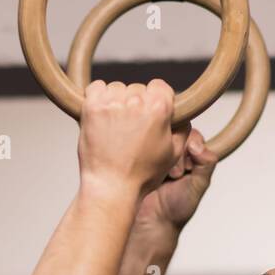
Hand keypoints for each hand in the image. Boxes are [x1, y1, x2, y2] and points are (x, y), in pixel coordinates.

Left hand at [77, 79, 178, 200]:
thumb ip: (182, 128)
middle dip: (135, 104)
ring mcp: (112, 103)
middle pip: (137, 89)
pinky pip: (95, 88)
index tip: (149, 114)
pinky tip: (100, 117)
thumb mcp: (173, 154)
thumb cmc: (141, 175)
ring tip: (114, 126)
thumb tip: (181, 114)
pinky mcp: (92, 107)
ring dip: (116, 102)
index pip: (159, 86)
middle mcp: (136, 101)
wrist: (110, 187)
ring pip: (116, 89)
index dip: (156, 100)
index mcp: (159, 108)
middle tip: (130, 127)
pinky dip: (97, 99)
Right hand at [134, 125, 218, 234]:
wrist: (152, 222)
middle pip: (175, 133)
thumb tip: (196, 144)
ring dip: (163, 156)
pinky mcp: (138, 158)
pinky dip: (147, 155)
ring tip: (165, 177)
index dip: (191, 148)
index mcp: (190, 155)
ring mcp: (154, 153)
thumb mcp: (199, 185)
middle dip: (177, 153)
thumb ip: (206, 164)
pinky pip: (142, 145)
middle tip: (175, 175)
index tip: (187, 170)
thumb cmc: (177, 207)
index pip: (192, 135)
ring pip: (160, 138)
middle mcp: (172, 151)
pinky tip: (149, 171)